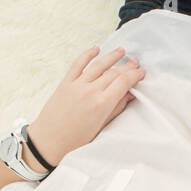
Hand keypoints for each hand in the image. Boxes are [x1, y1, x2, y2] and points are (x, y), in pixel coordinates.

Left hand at [26, 46, 144, 167]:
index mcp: (101, 104)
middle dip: (127, 67)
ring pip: (98, 65)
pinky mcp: (66, 83)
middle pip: (113, 73)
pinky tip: (96, 50)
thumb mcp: (101, 127)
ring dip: (111, 56)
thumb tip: (128, 95)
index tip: (141, 73)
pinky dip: (87, 55)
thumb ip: (116, 109)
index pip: (123, 82)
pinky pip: (78, 64)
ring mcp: (77, 85)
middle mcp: (90, 91)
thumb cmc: (75, 140)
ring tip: (121, 51)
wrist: (49, 141)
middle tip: (136, 64)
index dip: (134, 76)